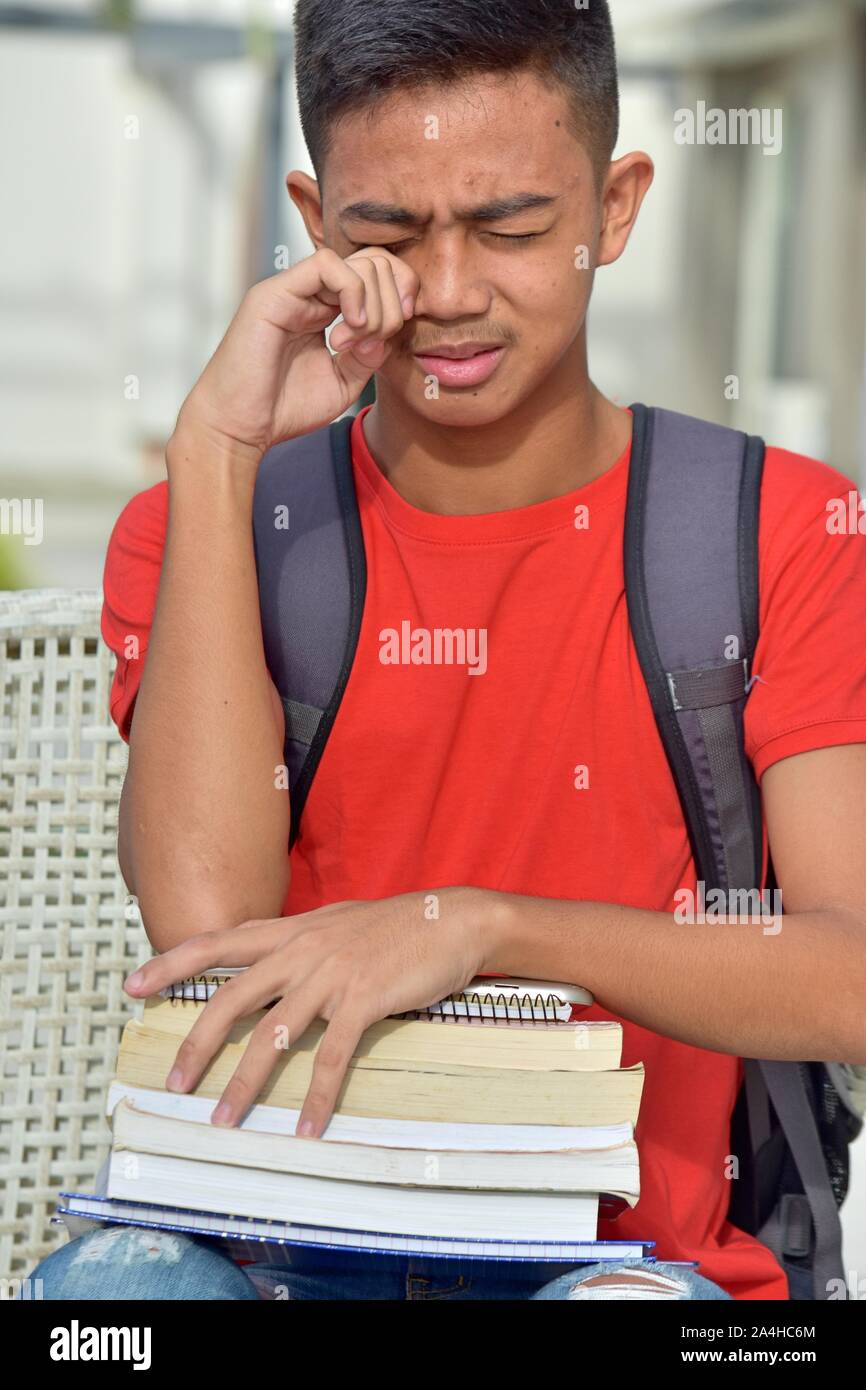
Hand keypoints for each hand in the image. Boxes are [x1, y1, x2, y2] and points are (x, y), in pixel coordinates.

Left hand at [123, 887, 505, 1136]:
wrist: (451, 919)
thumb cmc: (396, 926)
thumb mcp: (336, 924)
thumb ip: (299, 944)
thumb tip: (269, 969)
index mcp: (291, 931)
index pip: (218, 942)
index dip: (171, 963)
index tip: (131, 984)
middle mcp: (302, 950)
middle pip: (232, 998)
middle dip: (197, 1044)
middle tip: (174, 1083)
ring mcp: (332, 974)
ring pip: (273, 1036)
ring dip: (245, 1084)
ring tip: (224, 1120)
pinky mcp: (365, 999)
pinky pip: (331, 1057)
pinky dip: (317, 1098)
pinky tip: (307, 1129)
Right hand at [171, 245, 420, 464]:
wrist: (238, 427)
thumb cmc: (283, 409)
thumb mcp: (343, 383)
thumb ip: (370, 355)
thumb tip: (387, 330)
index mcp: (325, 310)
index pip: (376, 275)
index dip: (399, 294)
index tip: (398, 330)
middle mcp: (310, 294)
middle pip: (373, 262)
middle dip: (391, 301)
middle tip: (374, 341)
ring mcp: (292, 290)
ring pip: (356, 262)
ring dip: (373, 304)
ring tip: (353, 344)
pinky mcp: (275, 293)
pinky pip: (327, 265)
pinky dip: (352, 292)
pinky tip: (350, 329)